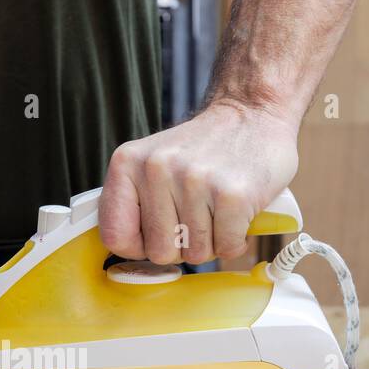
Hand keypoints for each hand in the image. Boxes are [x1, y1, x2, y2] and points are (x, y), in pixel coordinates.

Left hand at [99, 101, 299, 264]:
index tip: (157, 233)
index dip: (139, 246)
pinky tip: (236, 214)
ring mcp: (195, 181)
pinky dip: (235, 240)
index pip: (114, 236)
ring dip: (211, 242)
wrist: (253, 114)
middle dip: (182, 246)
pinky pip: (227, 248)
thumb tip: (120, 249)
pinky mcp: (232, 195)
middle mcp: (157, 169)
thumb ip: (132, 203)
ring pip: (196, 255)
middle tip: (197, 215)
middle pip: (159, 252)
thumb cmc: (203, 151)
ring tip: (217, 208)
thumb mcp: (152, 164)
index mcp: (127, 163)